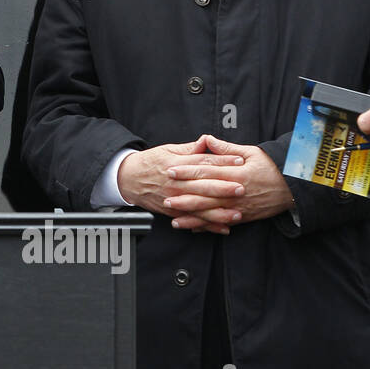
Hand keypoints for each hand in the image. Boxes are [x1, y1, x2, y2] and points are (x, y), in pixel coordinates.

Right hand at [117, 138, 247, 233]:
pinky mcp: (172, 211)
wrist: (127, 178)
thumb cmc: (149, 162)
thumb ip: (189, 148)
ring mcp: (174, 198)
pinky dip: (207, 225)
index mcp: (177, 164)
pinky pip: (192, 219)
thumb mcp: (167, 150)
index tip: (240, 160)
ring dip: (219, 211)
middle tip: (242, 188)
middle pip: (203, 185)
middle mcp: (176, 182)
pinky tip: (223, 228)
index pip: (203, 162)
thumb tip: (207, 141)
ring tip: (237, 213)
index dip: (222, 161)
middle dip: (223, 187)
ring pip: (199, 206)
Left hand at [161, 135, 294, 229]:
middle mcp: (235, 192)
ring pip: (211, 213)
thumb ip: (226, 148)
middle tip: (165, 197)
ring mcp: (239, 206)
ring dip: (192, 216)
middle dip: (183, 197)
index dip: (186, 171)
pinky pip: (222, 223)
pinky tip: (193, 228)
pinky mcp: (244, 217)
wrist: (295, 187)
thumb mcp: (251, 152)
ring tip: (173, 218)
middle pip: (205, 195)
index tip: (170, 170)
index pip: (206, 171)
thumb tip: (207, 139)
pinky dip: (207, 227)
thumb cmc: (272, 167)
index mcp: (236, 173)